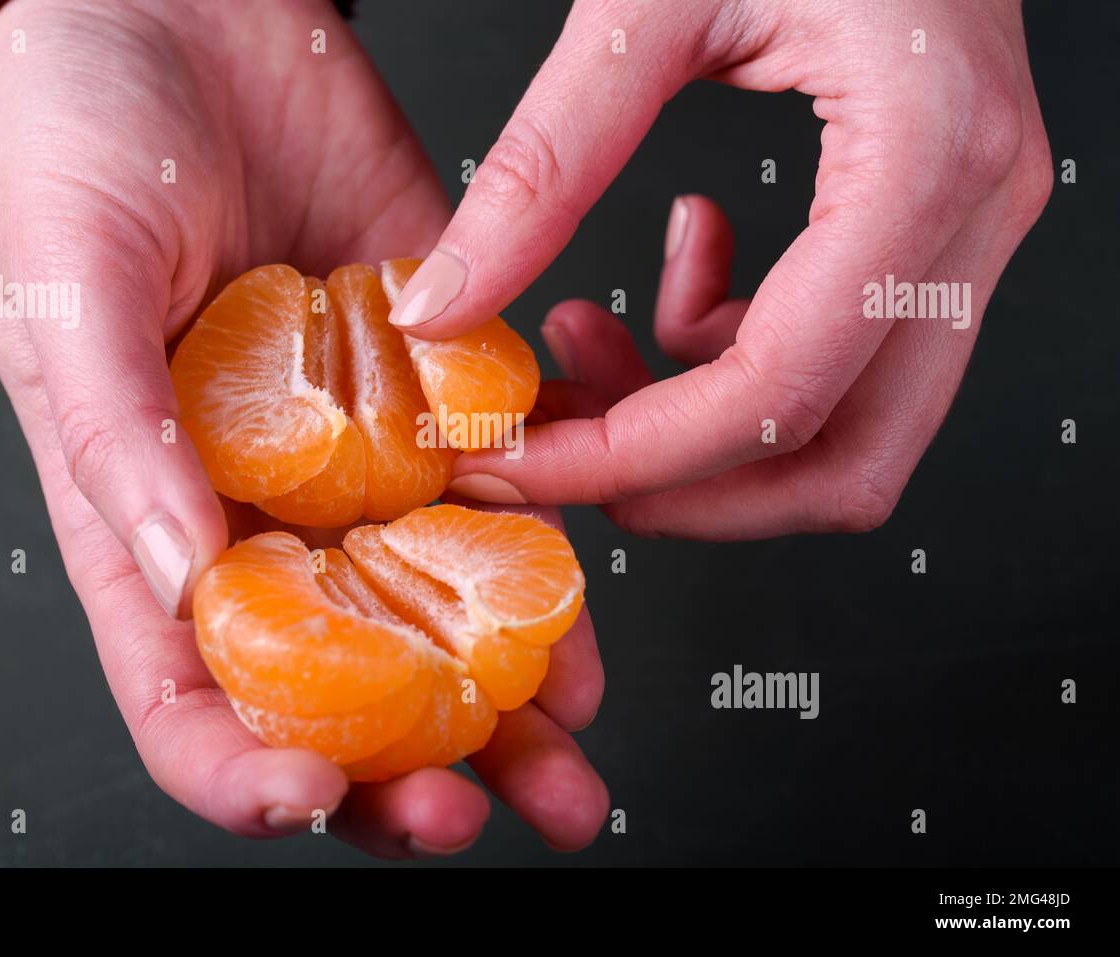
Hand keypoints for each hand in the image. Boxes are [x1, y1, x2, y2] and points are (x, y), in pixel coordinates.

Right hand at [0, 0, 604, 855]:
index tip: (311, 794)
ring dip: (506, 697)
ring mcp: (362, 453)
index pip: (186, 686)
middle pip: (341, 682)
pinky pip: (502, 487)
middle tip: (479, 813)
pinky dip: (547, 555)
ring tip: (567, 758)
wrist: (187, 17)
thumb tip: (178, 580)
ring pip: (438, 612)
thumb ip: (112, 439)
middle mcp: (267, 505)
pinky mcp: (440, 382)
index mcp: (149, 515)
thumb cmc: (79, 144)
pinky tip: (586, 611)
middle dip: (407, 768)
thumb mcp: (60, 291)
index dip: (239, 764)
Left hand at [391, 0, 1051, 537]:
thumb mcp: (648, 1)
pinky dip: (732, 353)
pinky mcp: (926, 229)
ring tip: (589, 338)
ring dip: (699, 427)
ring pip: (845, 432)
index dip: (638, 457)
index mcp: (923, 159)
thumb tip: (445, 302)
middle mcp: (970, 220)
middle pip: (840, 459)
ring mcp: (963, 233)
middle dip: (681, 488)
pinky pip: (837, 359)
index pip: (782, 391)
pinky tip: (673, 272)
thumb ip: (541, 165)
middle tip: (552, 452)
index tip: (525, 462)